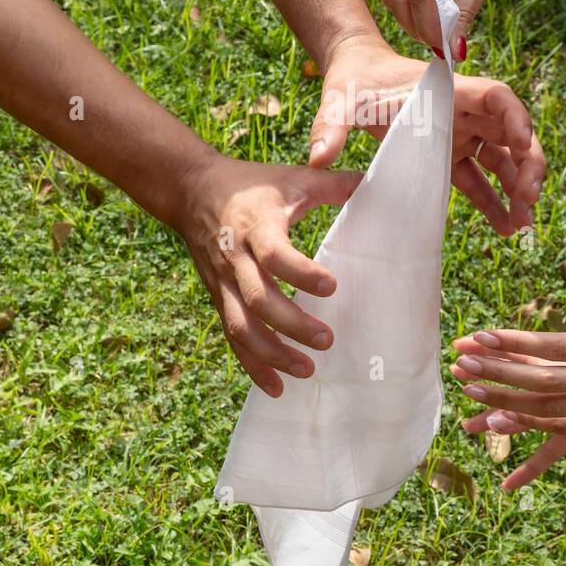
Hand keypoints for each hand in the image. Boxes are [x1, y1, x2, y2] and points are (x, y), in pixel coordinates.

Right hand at [175, 150, 359, 395]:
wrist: (190, 191)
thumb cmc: (250, 183)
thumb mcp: (291, 177)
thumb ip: (332, 183)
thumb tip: (375, 182)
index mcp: (256, 226)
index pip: (275, 256)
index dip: (302, 273)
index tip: (332, 287)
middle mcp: (236, 259)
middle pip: (260, 300)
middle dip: (293, 325)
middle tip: (328, 340)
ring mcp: (224, 283)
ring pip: (243, 327)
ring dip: (274, 354)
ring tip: (308, 370)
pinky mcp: (218, 298)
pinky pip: (232, 337)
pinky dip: (252, 366)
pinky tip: (276, 388)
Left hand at [310, 34, 544, 234]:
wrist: (354, 79)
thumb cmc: (351, 82)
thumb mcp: (339, 101)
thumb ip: (330, 125)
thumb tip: (317, 158)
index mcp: (446, 90)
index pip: (496, 96)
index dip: (515, 118)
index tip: (522, 143)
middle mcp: (462, 111)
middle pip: (511, 133)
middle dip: (528, 165)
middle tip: (529, 200)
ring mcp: (459, 134)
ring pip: (502, 160)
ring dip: (517, 189)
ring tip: (522, 225)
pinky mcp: (448, 156)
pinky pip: (478, 181)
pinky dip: (493, 203)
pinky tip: (504, 228)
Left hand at [451, 249, 565, 489]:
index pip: (552, 345)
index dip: (512, 342)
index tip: (479, 336)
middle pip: (539, 379)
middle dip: (495, 372)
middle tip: (459, 365)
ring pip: (543, 412)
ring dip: (502, 405)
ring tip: (467, 398)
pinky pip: (559, 442)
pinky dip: (529, 449)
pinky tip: (504, 459)